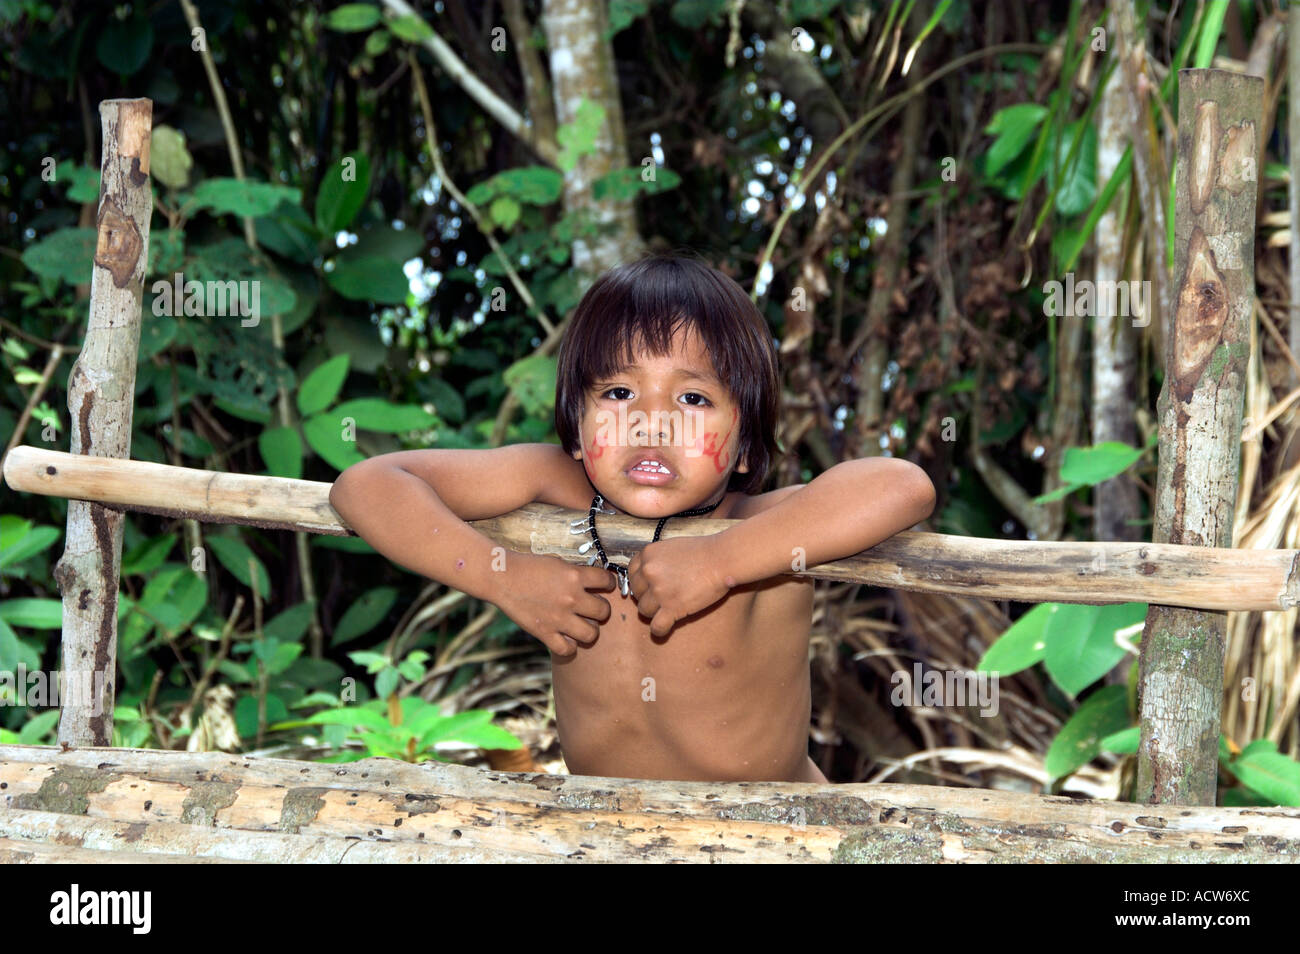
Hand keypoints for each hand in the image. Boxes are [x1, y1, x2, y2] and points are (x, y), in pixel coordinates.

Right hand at [494, 552, 615, 656]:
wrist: (502, 577)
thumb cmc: (529, 567)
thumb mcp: (558, 563)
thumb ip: (577, 574)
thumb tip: (595, 583)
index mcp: (575, 576)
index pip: (607, 581)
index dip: (608, 583)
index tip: (604, 586)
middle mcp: (570, 598)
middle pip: (604, 611)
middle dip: (600, 609)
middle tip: (591, 607)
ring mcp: (558, 618)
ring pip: (591, 634)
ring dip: (589, 629)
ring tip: (581, 624)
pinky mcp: (544, 632)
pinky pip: (567, 649)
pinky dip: (569, 646)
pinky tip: (565, 637)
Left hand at [626, 535, 732, 636]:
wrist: (722, 559)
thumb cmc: (703, 552)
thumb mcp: (672, 547)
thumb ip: (657, 559)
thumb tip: (648, 573)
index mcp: (648, 554)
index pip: (632, 573)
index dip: (641, 582)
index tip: (649, 587)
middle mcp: (649, 572)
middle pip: (636, 593)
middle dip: (647, 597)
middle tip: (663, 598)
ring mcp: (659, 591)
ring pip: (643, 611)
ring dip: (654, 612)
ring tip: (668, 609)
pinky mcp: (672, 608)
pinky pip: (656, 627)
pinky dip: (660, 630)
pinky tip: (666, 627)